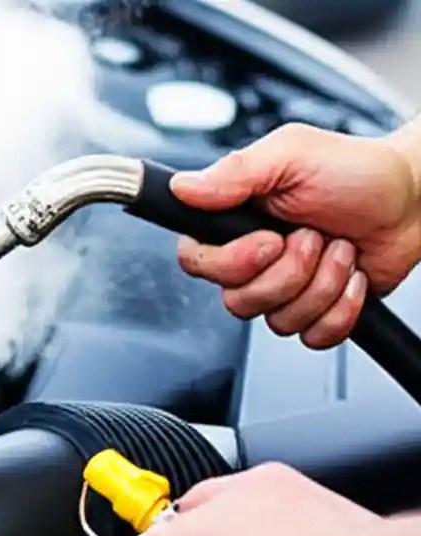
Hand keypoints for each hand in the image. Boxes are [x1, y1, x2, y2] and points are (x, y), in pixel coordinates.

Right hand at [172, 121, 420, 348]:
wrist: (413, 199)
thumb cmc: (357, 172)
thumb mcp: (291, 155)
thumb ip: (234, 172)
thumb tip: (182, 187)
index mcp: (235, 221)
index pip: (195, 261)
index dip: (229, 263)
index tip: (268, 241)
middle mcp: (253, 259)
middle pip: (237, 300)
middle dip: (289, 273)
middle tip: (313, 237)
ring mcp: (283, 288)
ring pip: (277, 320)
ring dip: (322, 284)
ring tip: (340, 248)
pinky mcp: (314, 311)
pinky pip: (311, 336)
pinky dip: (342, 309)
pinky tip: (352, 277)